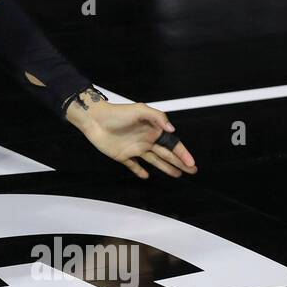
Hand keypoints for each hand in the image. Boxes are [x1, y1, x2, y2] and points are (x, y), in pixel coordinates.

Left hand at [67, 94, 197, 178]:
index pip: (171, 144)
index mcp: (152, 130)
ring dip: (166, 168)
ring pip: (154, 161)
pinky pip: (134, 165)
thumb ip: (157, 117)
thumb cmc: (116, 112)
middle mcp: (145, 140)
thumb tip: (171, 130)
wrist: (94, 119)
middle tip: (192, 170)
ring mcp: (135, 149)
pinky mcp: (123, 156)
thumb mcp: (140, 110)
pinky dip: (140, 171)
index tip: (191, 162)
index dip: (182, 153)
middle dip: (180, 162)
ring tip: (177, 174)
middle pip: (166, 154)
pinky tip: (146, 176)